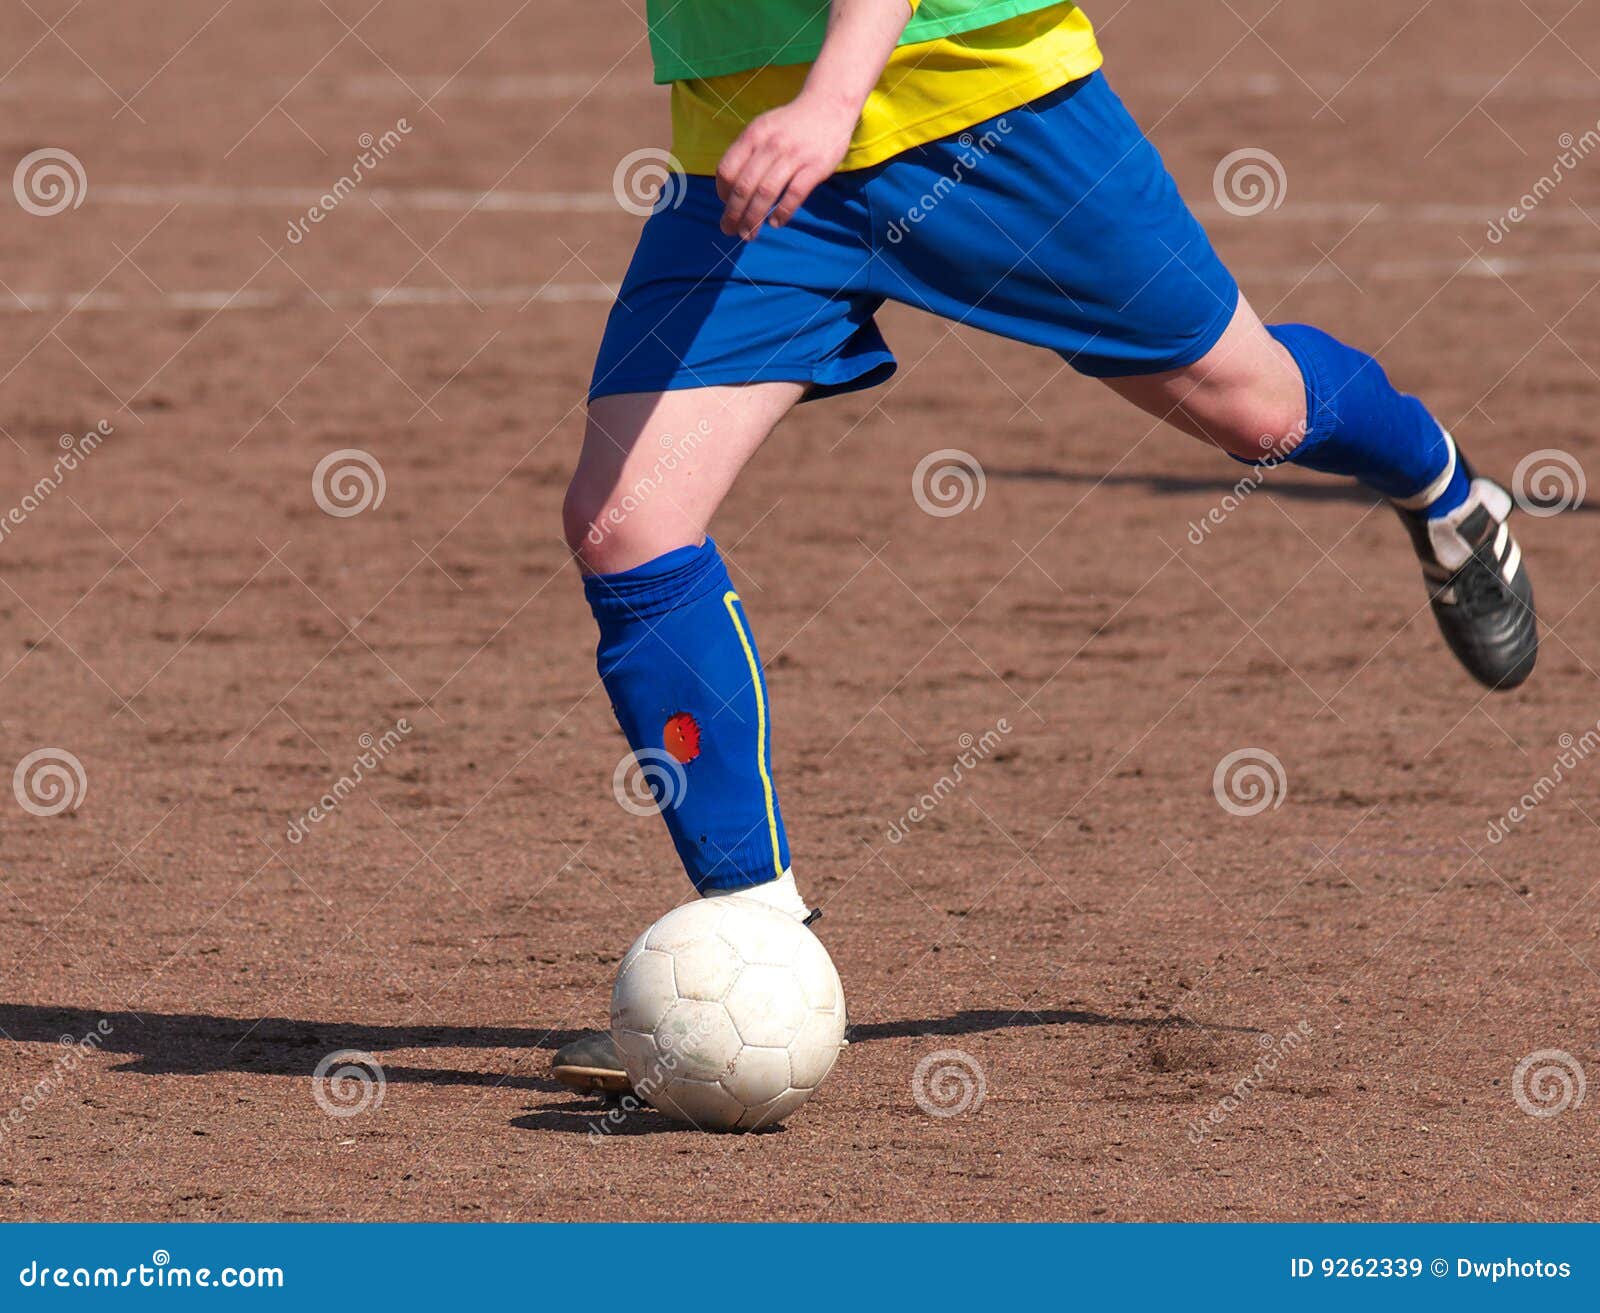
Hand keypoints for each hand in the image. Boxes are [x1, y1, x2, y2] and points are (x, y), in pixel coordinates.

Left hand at [715, 93, 856, 240]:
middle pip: (744, 187)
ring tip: (749, 234)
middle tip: (729, 230)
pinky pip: (794, 195)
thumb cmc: (791, 123)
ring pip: (766, 194)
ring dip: (754, 219)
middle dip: (733, 214)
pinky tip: (775, 223)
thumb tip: (731, 189)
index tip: (725, 205)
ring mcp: (794, 156)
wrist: (829, 105)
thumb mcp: (763, 128)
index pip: (727, 169)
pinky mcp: (815, 167)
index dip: (722, 193)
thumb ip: (747, 152)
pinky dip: (782, 212)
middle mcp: (770, 145)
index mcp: (753, 135)